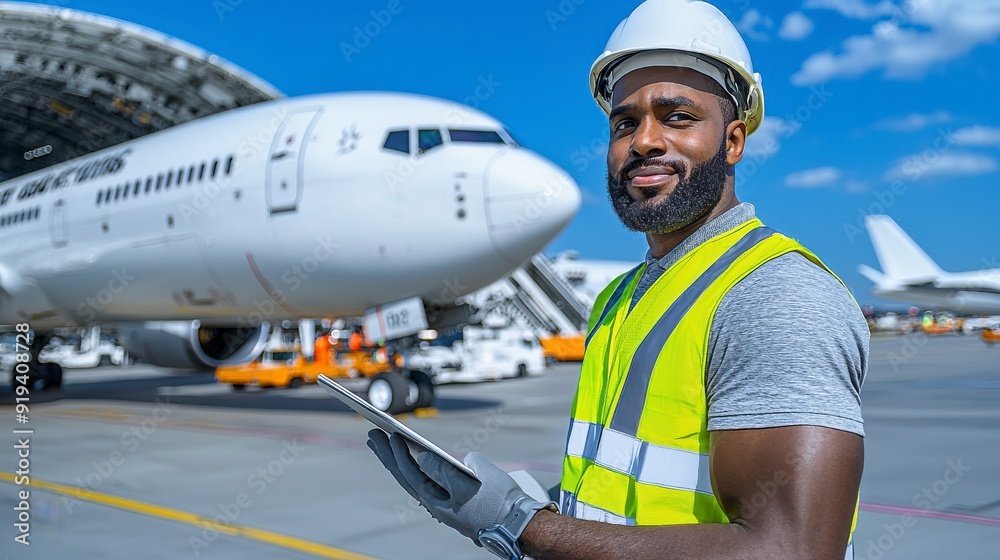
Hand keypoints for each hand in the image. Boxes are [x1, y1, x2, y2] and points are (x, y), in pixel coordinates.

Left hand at [366, 429, 554, 549]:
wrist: (517, 523)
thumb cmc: (499, 502)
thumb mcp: (473, 483)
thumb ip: (445, 470)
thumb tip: (427, 457)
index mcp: (438, 501)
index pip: (411, 474)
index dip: (399, 454)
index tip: (390, 434)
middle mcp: (435, 504)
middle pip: (404, 476)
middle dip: (387, 454)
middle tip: (372, 434)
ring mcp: (441, 502)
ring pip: (410, 479)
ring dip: (394, 460)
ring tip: (380, 443)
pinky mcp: (450, 498)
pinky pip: (422, 481)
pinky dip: (410, 467)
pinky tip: (405, 457)